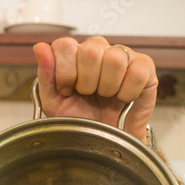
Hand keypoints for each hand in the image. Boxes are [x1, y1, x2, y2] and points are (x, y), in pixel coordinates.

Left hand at [33, 36, 157, 141]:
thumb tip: (39, 48)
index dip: (64, 72)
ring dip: (106, 87)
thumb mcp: (54, 102)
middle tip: (87, 95)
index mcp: (74, 53)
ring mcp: (123, 54)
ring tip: (104, 97)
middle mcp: (98, 48)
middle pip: (90, 51)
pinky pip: (137, 73)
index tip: (66, 90)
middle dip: (85, 82)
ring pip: (114, 59)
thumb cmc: (80, 117)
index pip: (65, 45)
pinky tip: (122, 98)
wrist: (105, 139)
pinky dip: (127, 92)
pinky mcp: (145, 66)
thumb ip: (45, 75)